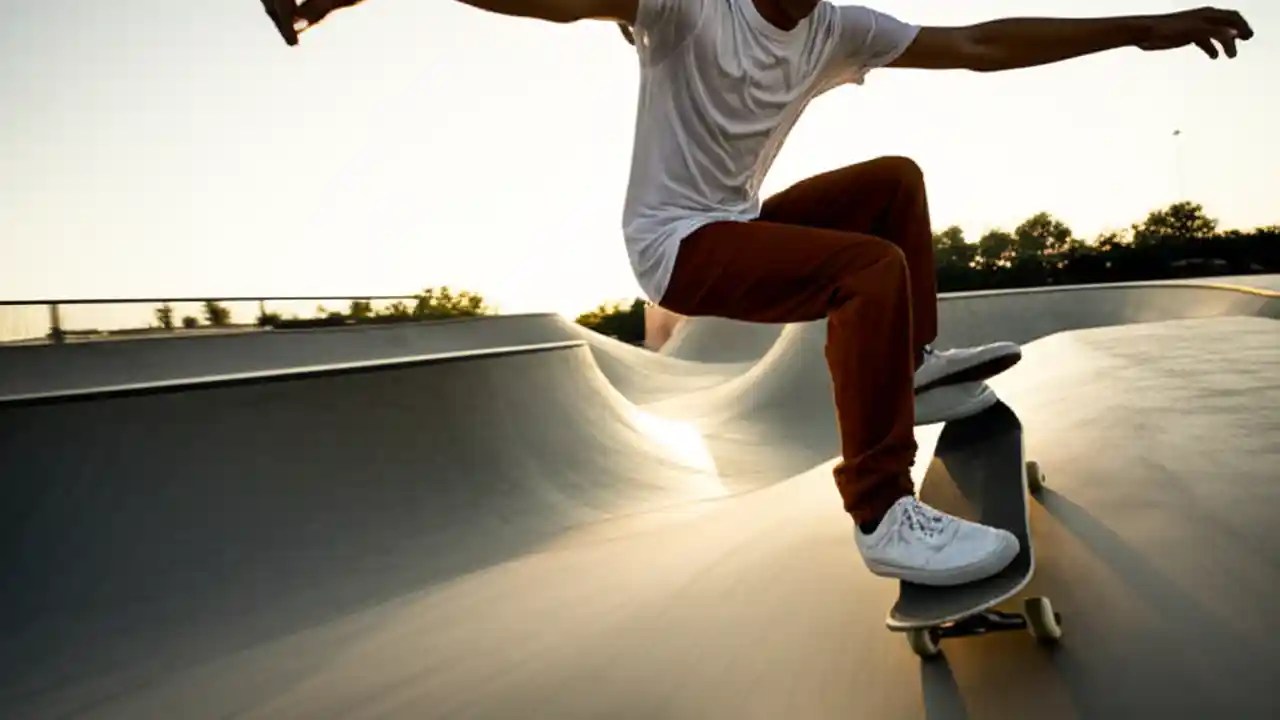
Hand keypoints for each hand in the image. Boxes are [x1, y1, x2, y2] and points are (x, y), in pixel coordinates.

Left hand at [1138, 7, 1253, 57]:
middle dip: (1236, 33)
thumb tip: (1234, 33)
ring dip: (1224, 43)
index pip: (1231, 17)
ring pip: (1215, 33)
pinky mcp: (1185, 36)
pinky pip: (1203, 41)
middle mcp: (1203, 19)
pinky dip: (1210, 48)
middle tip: (1245, 42)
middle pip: (1226, 24)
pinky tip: (1213, 57)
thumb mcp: (1194, 31)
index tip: (1248, 37)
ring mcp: (1194, 27)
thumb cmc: (1167, 29)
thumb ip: (1214, 31)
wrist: (1145, 32)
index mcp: (1207, 14)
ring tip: (1230, 55)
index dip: (1242, 26)